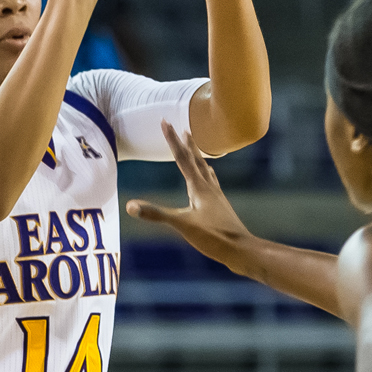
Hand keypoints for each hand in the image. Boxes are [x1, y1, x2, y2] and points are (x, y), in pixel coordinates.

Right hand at [125, 123, 252, 268]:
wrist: (242, 250)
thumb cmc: (214, 237)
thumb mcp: (182, 225)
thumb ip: (156, 214)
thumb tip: (130, 206)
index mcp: (199, 187)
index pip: (182, 158)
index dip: (171, 140)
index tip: (165, 121)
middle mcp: (209, 188)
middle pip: (196, 160)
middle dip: (187, 144)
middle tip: (183, 128)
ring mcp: (216, 197)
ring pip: (206, 172)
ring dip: (198, 159)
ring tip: (197, 152)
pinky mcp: (220, 208)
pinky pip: (211, 185)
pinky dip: (207, 177)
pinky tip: (208, 184)